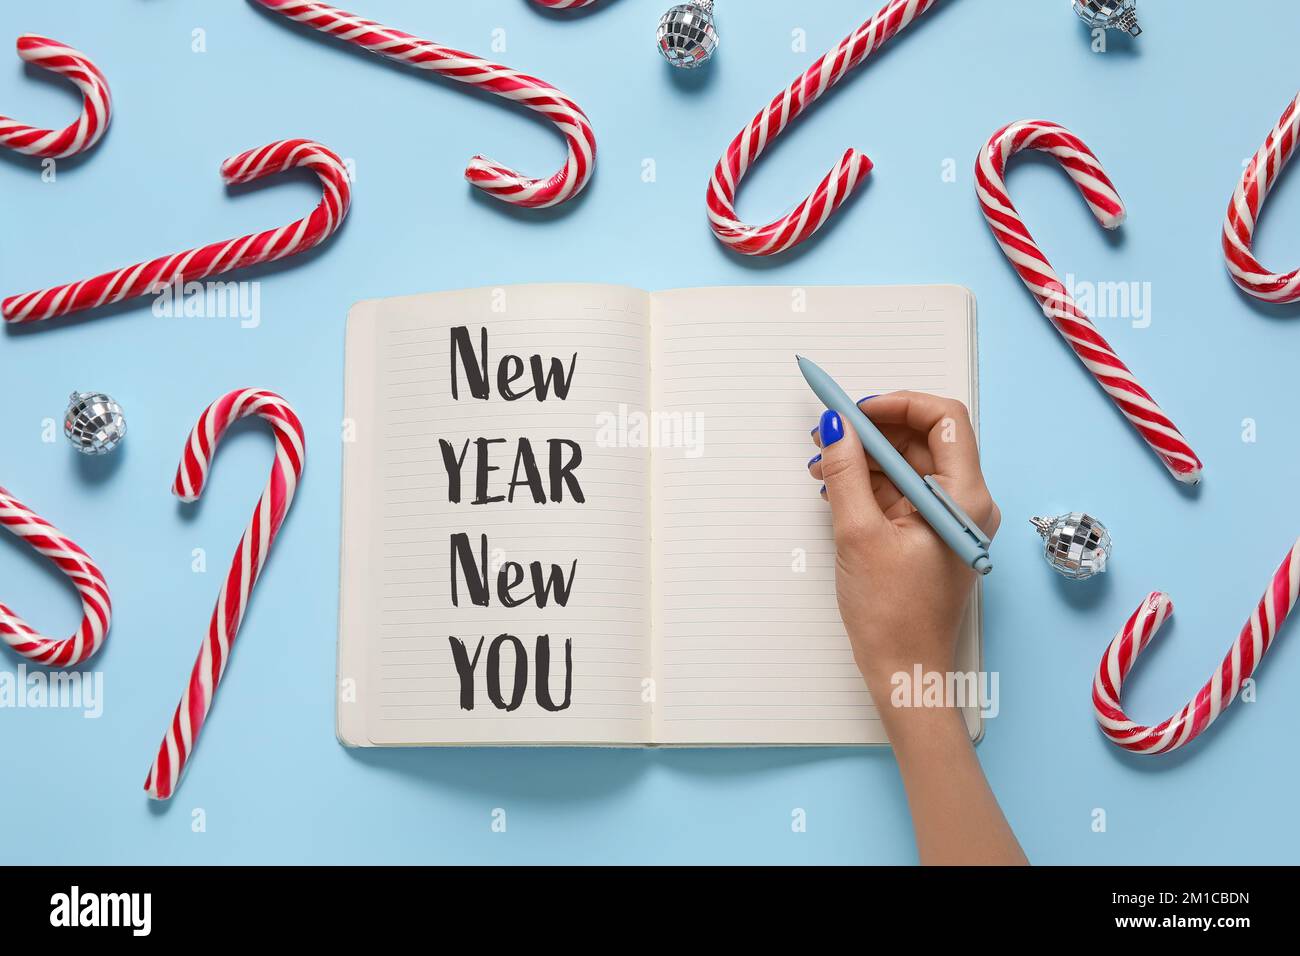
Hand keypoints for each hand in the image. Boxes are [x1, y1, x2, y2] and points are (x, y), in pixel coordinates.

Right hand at [807, 391, 1000, 696]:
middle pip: (925, 439)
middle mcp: (965, 504)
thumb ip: (845, 473)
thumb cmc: (893, 618)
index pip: (943, 420)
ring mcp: (949, 519)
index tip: (854, 410)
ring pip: (910, 464)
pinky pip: (902, 492)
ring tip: (821, 464)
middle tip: (828, 432)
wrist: (906, 674)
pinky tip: (836, 489)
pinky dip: (870, 483)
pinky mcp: (930, 535)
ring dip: (866, 457)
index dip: (897, 404)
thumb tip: (835, 427)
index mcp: (964, 500)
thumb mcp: (858, 534)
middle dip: (874, 429)